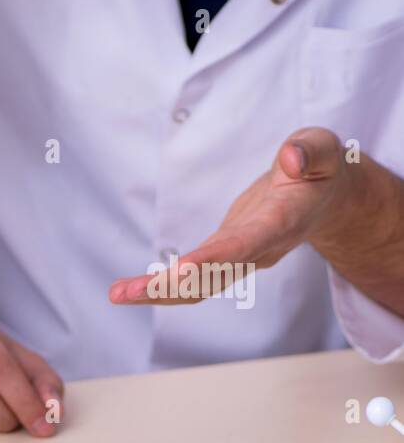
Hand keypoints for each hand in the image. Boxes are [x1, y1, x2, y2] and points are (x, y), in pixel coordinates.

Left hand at [109, 127, 350, 304]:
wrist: (325, 199)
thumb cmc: (320, 169)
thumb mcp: (323, 149)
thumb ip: (310, 152)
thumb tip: (290, 157)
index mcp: (282, 222)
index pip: (245, 243)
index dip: (214, 257)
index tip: (181, 269)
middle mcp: (260, 250)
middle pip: (212, 275)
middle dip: (168, 286)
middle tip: (124, 293)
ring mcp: (241, 259)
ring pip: (198, 286)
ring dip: (156, 293)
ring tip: (116, 294)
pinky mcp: (225, 258)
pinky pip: (192, 281)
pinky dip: (161, 287)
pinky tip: (128, 290)